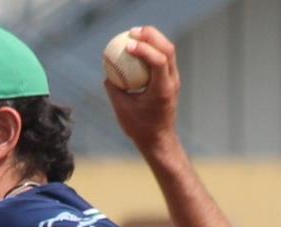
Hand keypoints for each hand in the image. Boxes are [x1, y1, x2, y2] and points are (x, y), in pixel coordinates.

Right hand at [105, 26, 181, 156]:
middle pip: (167, 48)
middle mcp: (172, 81)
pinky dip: (152, 48)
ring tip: (134, 34)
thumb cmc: (140, 128)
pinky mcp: (171, 79)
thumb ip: (114, 90)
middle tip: (132, 32)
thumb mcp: (122, 110)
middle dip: (151, 35)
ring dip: (153, 39)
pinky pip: (163, 57)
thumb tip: (107, 73)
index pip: (158, 61)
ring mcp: (174, 79)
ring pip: (168, 50)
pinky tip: (138, 46)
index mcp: (162, 89)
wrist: (159, 140)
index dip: (144, 49)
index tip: (127, 45)